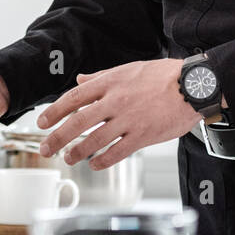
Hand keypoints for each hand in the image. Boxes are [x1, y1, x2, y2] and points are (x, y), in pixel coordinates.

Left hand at [34, 58, 197, 169]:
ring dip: (77, 152)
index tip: (42, 122)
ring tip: (68, 159)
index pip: (73, 98)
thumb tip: (80, 80)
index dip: (54, 111)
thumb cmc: (162, 76)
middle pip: (78, 122)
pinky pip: (117, 152)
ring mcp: (129, 120)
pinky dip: (102, 161)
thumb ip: (101, 77)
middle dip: (57, 137)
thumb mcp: (127, 69)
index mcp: (110, 82)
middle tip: (45, 149)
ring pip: (94, 139)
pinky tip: (94, 164)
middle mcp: (115, 101)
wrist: (192, 86)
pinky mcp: (143, 136)